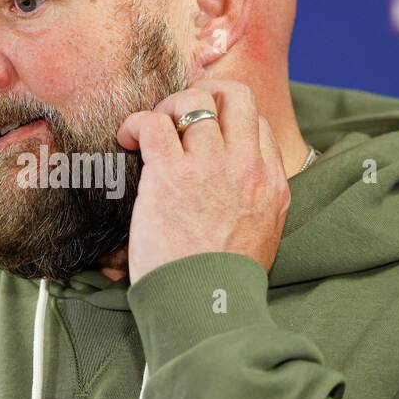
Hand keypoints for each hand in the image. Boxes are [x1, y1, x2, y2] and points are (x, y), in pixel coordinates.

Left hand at [116, 78, 290, 282]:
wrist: (207, 305)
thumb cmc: (222, 283)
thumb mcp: (262, 238)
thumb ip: (254, 205)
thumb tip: (233, 193)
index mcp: (272, 184)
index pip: (257, 124)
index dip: (228, 119)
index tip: (204, 133)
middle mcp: (247, 167)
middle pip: (235, 95)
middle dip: (205, 93)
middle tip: (180, 113)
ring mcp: (211, 166)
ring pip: (192, 102)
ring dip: (166, 109)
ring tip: (148, 131)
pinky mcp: (171, 173)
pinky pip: (154, 123)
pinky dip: (136, 123)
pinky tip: (127, 139)